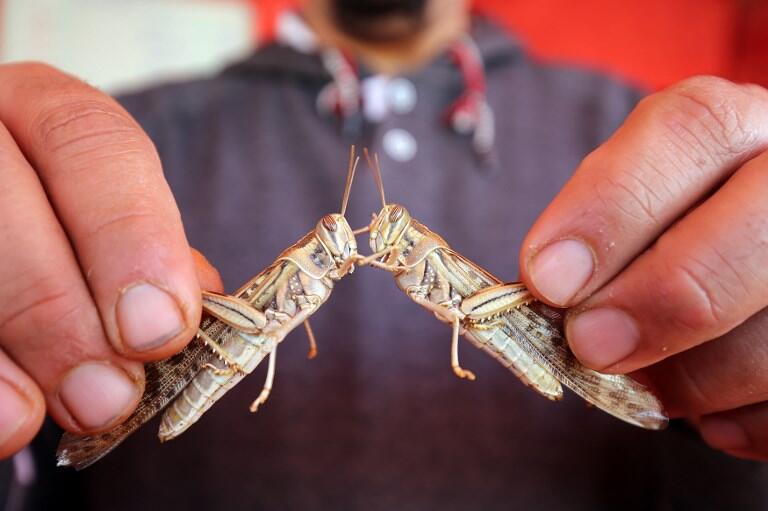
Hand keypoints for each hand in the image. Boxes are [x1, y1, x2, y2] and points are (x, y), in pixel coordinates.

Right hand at [0, 63, 221, 458]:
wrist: (0, 219)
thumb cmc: (51, 222)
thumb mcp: (99, 217)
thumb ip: (140, 253)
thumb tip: (185, 315)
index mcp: (40, 108)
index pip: (92, 141)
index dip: (130, 237)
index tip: (159, 329)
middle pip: (1, 196)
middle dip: (55, 306)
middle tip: (106, 394)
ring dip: (0, 342)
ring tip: (32, 417)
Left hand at [520, 76, 767, 459]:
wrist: (753, 259)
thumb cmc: (681, 237)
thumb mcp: (641, 208)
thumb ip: (604, 232)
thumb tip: (554, 284)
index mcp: (744, 129)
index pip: (694, 128)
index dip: (612, 206)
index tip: (549, 278)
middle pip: (761, 222)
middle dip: (664, 296)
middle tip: (590, 345)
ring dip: (699, 376)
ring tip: (652, 385)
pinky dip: (744, 421)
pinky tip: (712, 415)